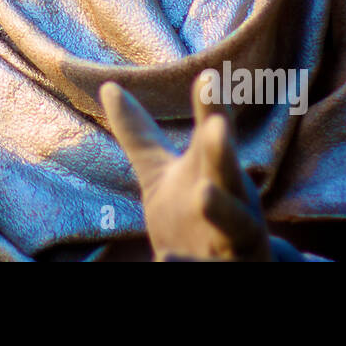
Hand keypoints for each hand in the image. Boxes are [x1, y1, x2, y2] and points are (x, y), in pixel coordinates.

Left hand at [100, 72, 271, 260]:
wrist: (225, 268)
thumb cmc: (193, 216)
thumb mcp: (160, 174)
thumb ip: (139, 135)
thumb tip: (108, 87)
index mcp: (213, 173)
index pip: (212, 137)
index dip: (211, 109)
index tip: (206, 76)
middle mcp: (234, 202)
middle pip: (230, 173)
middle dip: (224, 151)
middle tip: (217, 126)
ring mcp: (233, 240)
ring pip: (237, 224)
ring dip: (222, 209)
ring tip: (204, 193)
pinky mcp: (226, 268)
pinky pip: (204, 268)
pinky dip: (186, 263)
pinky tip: (165, 257)